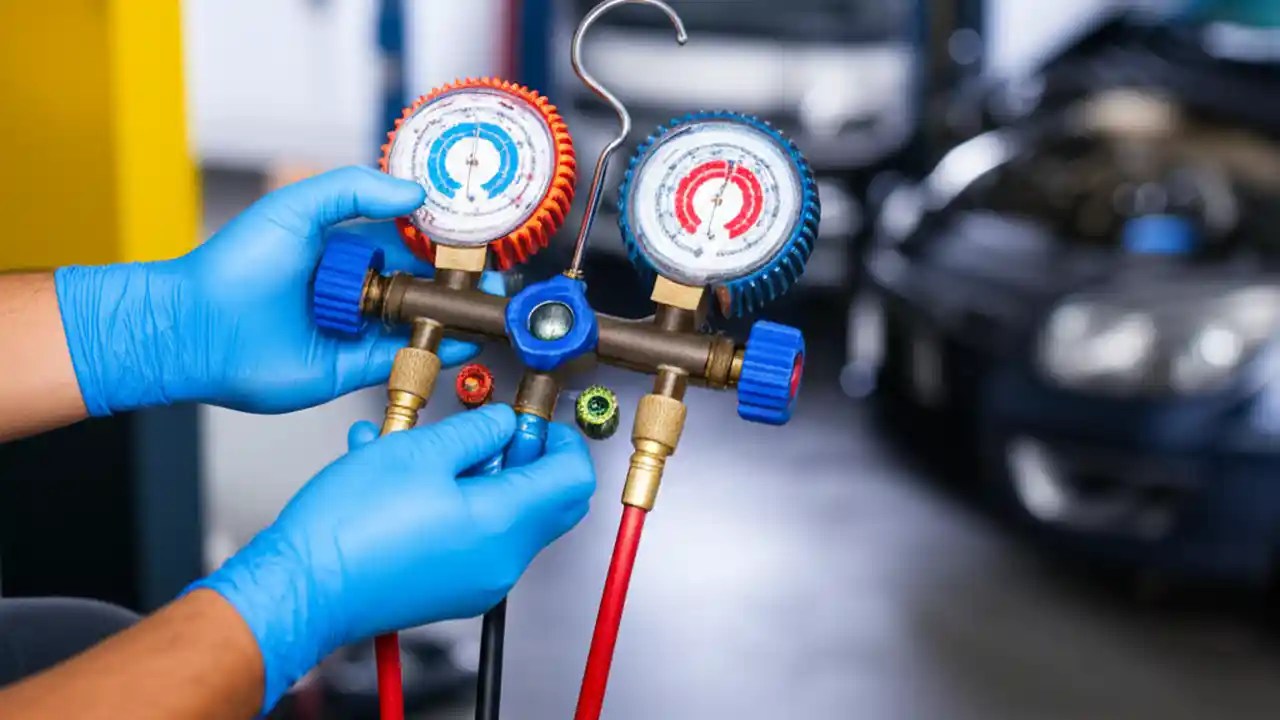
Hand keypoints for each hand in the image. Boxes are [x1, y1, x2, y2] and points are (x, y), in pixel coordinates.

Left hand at [55, 165, 494, 414]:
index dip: (439, 243)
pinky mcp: (348, 369)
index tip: (473, 240)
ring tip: (487, 309)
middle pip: (418, 287)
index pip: (405, 244)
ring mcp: (352, 332)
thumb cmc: (234, 265)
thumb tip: (415, 194)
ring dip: (451, 318)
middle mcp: (352, 293)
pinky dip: (432, 351)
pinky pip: (400, 359)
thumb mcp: (297, 207)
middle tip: (489, 279)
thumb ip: (355, 190)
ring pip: (415, 325)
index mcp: (341, 252)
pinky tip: (460, 339)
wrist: (195, 327)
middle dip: (455, 284)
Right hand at [192, 405, 595, 711]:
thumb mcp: (419, 451)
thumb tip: (504, 423)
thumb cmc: (349, 528)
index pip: (575, 477)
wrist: (304, 587)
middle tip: (492, 433)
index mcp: (504, 524)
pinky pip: (475, 538)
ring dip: (482, 477)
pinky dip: (458, 503)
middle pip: (551, 502)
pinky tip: (410, 479)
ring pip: (509, 518)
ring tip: (429, 451)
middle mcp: (502, 561)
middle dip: (528, 459)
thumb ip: (477, 431)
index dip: (562, 439)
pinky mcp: (452, 590)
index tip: (535, 420)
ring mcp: (479, 581)